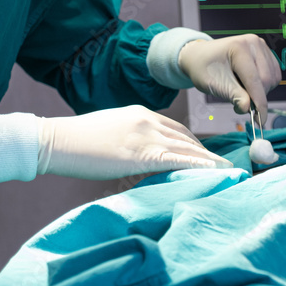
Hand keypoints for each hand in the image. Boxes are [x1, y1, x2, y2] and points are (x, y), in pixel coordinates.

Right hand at [37, 105, 232, 179]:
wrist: (59, 140)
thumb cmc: (77, 140)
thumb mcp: (109, 131)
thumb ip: (129, 138)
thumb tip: (137, 155)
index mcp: (140, 113)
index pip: (175, 127)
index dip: (193, 141)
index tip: (204, 153)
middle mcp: (148, 120)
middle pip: (186, 137)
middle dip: (205, 151)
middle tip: (220, 164)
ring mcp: (146, 135)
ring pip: (187, 148)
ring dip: (209, 161)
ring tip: (226, 171)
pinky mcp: (142, 153)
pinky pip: (178, 160)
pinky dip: (199, 166)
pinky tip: (212, 172)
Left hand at [178, 35, 281, 114]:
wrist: (201, 57)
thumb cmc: (204, 69)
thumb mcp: (214, 84)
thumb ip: (233, 95)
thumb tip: (247, 108)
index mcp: (239, 47)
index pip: (254, 80)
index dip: (259, 103)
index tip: (260, 121)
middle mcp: (253, 43)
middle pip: (266, 80)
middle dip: (256, 97)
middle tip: (237, 100)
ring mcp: (261, 46)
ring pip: (273, 79)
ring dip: (260, 91)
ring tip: (240, 87)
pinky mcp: (266, 52)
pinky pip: (274, 75)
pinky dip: (264, 85)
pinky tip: (249, 83)